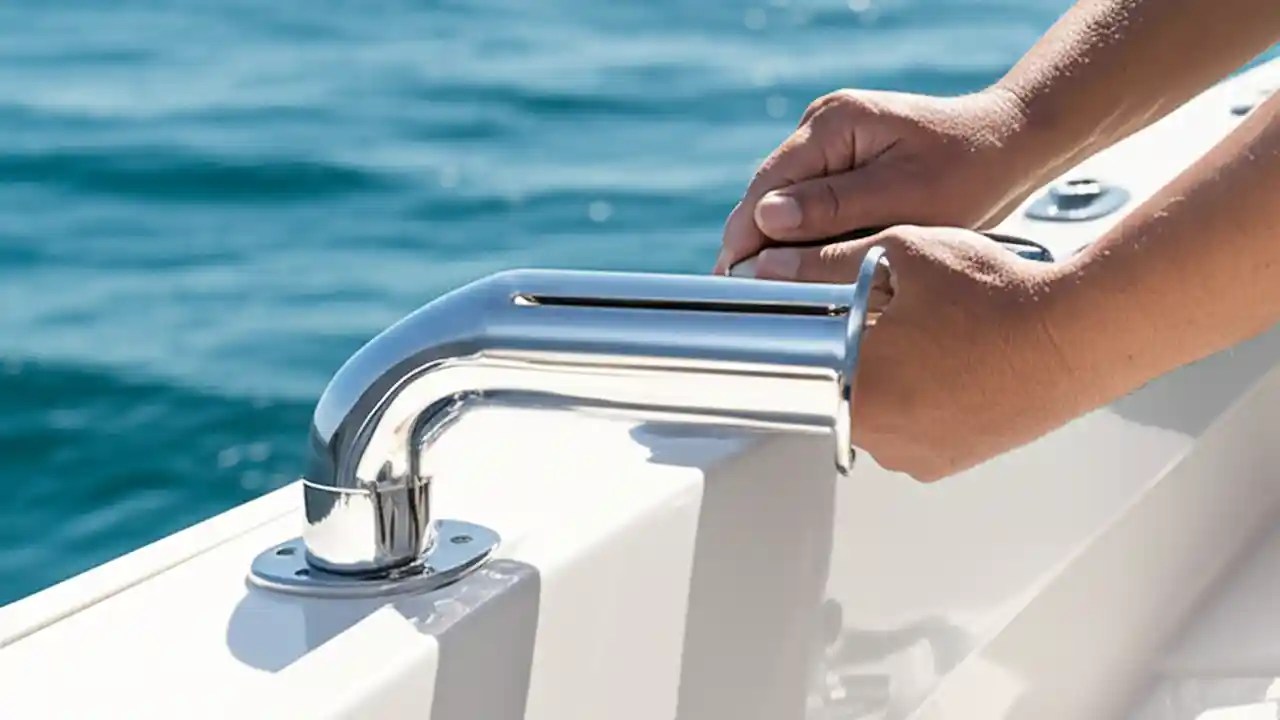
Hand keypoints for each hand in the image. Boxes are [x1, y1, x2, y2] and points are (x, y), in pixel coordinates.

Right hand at [716, 88, 1043, 273]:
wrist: (1008, 145)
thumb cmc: (969, 169)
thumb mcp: (904, 196)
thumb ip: (833, 207)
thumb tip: (765, 220)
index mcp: (833, 123)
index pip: (766, 188)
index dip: (744, 240)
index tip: (731, 286)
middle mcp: (821, 126)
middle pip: (766, 196)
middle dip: (753, 247)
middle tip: (743, 303)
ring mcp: (828, 143)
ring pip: (783, 204)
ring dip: (776, 245)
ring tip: (766, 296)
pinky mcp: (840, 162)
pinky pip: (808, 205)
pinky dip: (802, 238)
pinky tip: (798, 273)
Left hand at [760, 226, 1086, 481]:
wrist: (1076, 336)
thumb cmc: (995, 295)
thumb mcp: (900, 255)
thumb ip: (827, 263)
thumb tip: (776, 265)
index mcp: (856, 389)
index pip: (799, 365)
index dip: (811, 332)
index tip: (827, 316)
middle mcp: (880, 437)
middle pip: (834, 389)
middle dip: (849, 351)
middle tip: (887, 316)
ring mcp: (914, 456)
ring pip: (872, 411)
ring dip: (884, 378)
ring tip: (925, 338)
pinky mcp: (947, 462)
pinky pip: (909, 429)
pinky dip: (917, 400)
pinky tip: (946, 364)